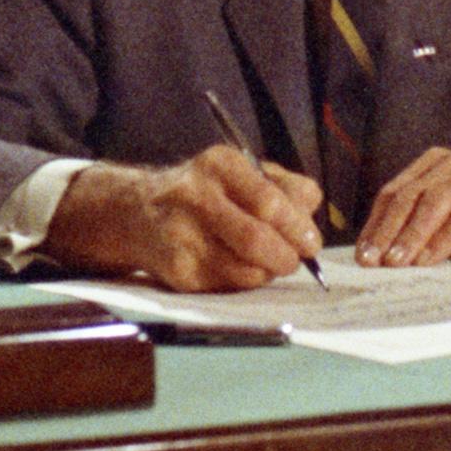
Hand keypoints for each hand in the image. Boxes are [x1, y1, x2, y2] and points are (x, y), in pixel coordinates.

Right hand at [41, 147, 323, 292]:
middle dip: (286, 256)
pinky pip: (228, 285)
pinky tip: (240, 268)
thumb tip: (311, 212)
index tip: (310, 242)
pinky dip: (245, 281)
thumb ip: (284, 187)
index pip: (269, 200)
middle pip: (256, 237)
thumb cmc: (206, 192)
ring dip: (268, 272)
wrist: (139, 213)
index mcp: (220, 164)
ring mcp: (182, 235)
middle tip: (295, 260)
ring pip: (245, 269)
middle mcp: (195, 195)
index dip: (297, 227)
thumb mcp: (242, 173)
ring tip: (269, 263)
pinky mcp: (177, 270)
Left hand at [355, 149, 450, 267]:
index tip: (361, 253)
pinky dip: (444, 239)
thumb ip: (434, 216)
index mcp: (441, 162)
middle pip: (409, 195)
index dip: (376, 222)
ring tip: (395, 264)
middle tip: (370, 262)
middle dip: (385, 231)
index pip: (396, 191)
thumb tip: (392, 251)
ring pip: (434, 203)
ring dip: (411, 236)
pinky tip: (430, 260)